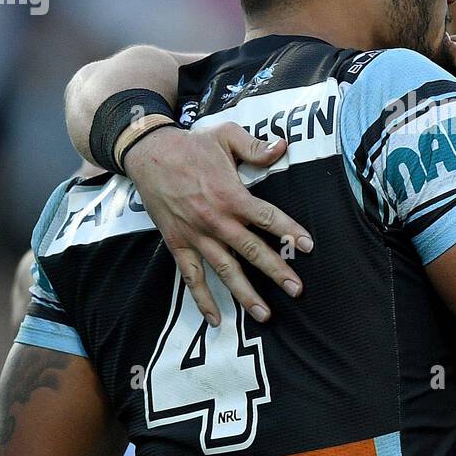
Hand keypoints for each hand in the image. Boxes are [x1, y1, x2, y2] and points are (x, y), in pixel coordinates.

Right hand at [122, 123, 313, 324]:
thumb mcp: (226, 136)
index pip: (268, 218)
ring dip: (245, 294)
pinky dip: (203, 299)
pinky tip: (216, 318)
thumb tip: (282, 147)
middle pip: (252, 250)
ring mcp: (196, 236)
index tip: (308, 246)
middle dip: (276, 271)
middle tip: (297, 290)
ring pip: (225, 270)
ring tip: (264, 314)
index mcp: (232, 195)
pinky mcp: (178, 244)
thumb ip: (256, 146)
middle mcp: (216, 220)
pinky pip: (191, 277)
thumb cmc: (190, 145)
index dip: (290, 231)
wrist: (147, 153)